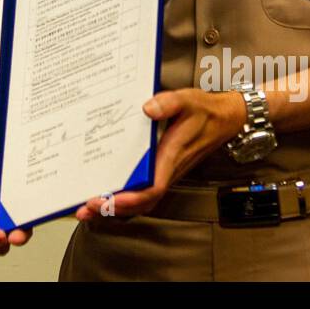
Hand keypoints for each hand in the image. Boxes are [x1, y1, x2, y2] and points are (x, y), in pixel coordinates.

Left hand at [76, 89, 245, 221]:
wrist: (223, 119)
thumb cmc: (204, 111)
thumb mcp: (187, 100)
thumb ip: (168, 102)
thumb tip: (147, 108)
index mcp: (171, 156)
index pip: (152, 188)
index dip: (130, 199)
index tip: (109, 199)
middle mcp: (167, 170)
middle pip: (140, 202)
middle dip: (113, 209)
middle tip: (86, 208)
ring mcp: (163, 172)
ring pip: (139, 200)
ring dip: (114, 207)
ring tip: (87, 208)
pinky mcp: (160, 170)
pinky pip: (140, 191)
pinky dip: (122, 198)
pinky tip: (104, 194)